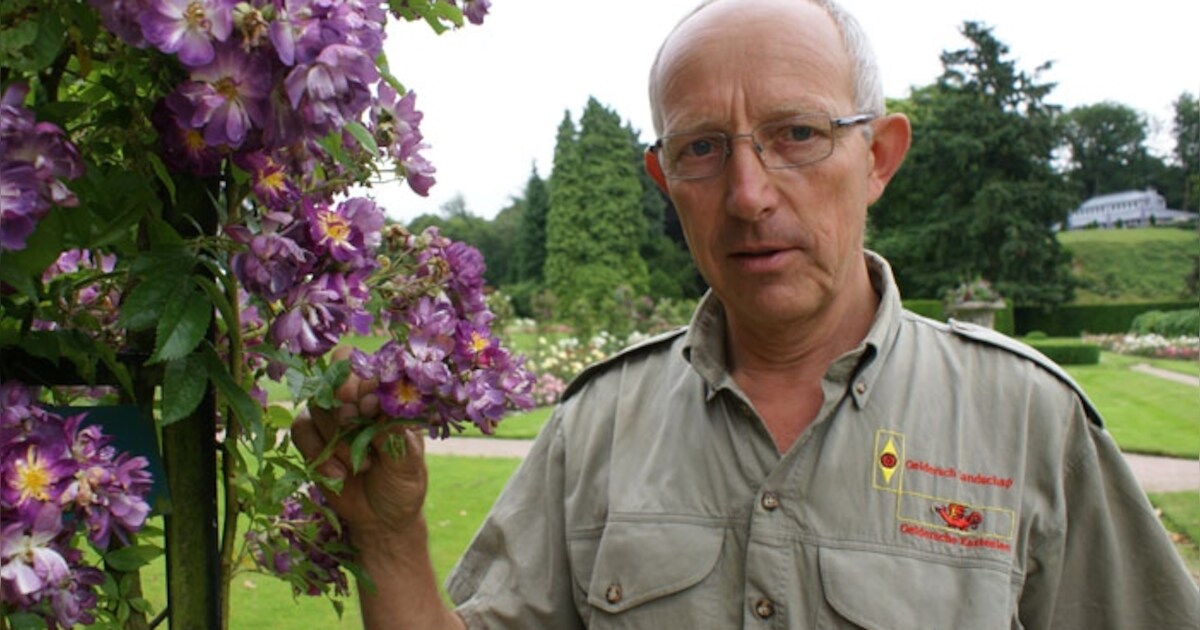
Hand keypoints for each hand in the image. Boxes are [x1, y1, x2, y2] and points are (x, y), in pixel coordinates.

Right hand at [291, 347, 427, 544]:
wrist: (382, 517)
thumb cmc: (403, 483)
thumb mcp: (408, 461)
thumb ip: (394, 433)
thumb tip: (375, 405)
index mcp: (388, 397)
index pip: (368, 368)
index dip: (363, 382)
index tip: (368, 407)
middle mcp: (359, 401)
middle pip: (335, 378)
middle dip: (342, 404)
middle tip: (354, 426)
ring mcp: (333, 418)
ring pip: (316, 405)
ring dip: (335, 437)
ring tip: (361, 466)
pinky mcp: (313, 438)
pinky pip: (300, 430)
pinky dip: (316, 453)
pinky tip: (338, 475)